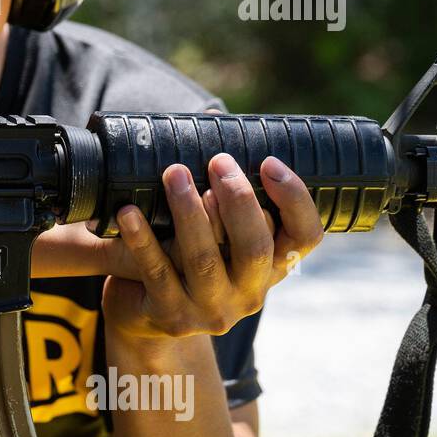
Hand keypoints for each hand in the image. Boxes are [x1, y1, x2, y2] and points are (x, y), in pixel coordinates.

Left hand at [101, 153, 323, 345]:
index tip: (268, 162)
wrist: (143, 316)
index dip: (295, 199)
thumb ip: (223, 194)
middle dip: (237, 199)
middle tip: (216, 161)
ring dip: (188, 211)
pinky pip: (156, 272)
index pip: (306, 236)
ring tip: (173, 173)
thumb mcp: (216, 234)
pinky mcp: (170, 317)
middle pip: (256, 247)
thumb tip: (211, 120)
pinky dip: (142, 238)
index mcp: (271, 268)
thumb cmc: (183, 259)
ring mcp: (210, 310)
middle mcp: (249, 294)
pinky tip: (129, 211)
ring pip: (204, 259)